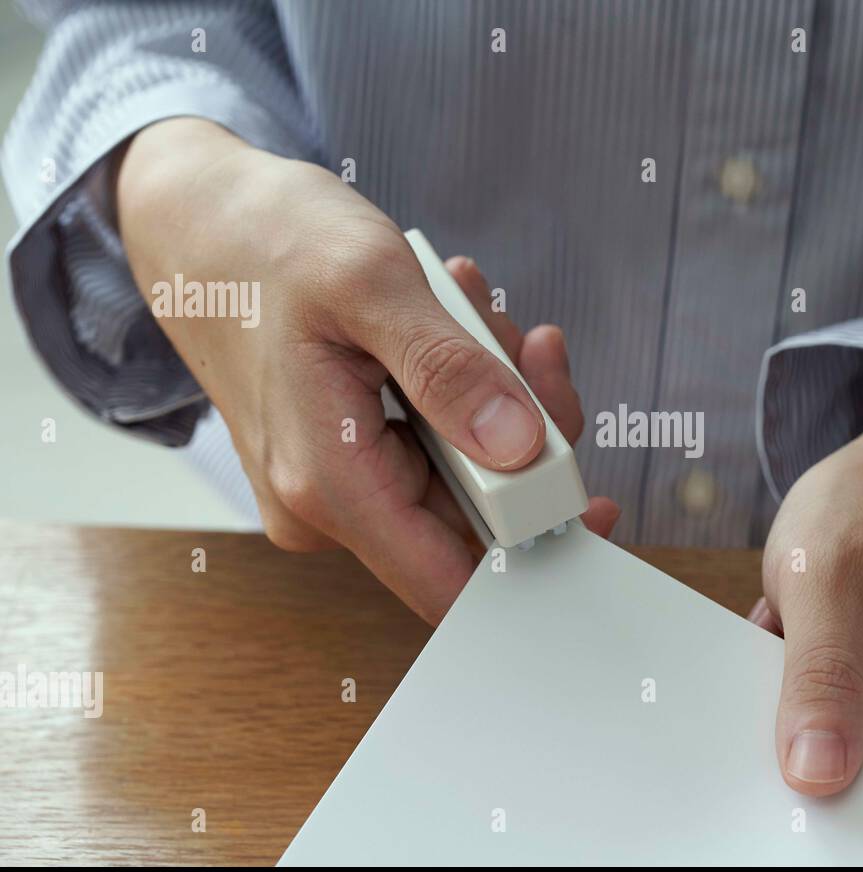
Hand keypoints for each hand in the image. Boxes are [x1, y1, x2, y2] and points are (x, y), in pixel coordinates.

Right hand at [116, 118, 617, 624]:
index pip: (454, 580)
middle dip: (526, 435)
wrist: (198, 224)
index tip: (589, 496)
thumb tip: (521, 449)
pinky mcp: (350, 459)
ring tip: (473, 311)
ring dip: (496, 398)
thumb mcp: (368, 282)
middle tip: (526, 346)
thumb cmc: (267, 242)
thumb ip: (448, 370)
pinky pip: (439, 446)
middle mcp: (330, 505)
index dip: (535, 553)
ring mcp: (340, 486)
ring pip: (467, 476)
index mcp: (330, 482)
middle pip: (477, 520)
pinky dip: (465, 390)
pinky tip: (456, 323)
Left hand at [751, 397, 862, 794]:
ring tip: (763, 656)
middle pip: (858, 776)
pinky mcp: (852, 689)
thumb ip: (823, 671)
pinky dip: (771, 692)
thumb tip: (816, 772)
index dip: (844, 800)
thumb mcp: (831, 576)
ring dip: (774, 718)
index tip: (785, 797)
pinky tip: (761, 652)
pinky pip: (801, 714)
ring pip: (819, 745)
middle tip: (753, 719)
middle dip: (796, 759)